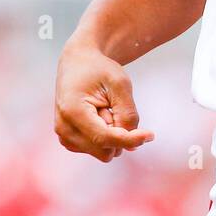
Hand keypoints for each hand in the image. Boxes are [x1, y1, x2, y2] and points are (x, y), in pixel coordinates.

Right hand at [54, 41, 154, 161]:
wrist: (78, 63)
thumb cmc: (98, 69)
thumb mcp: (120, 84)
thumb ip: (127, 114)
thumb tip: (132, 145)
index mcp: (72, 112)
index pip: (104, 138)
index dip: (130, 139)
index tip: (150, 135)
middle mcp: (64, 129)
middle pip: (105, 150)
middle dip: (119, 133)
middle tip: (113, 106)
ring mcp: (65, 136)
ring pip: (104, 152)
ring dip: (112, 133)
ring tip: (104, 108)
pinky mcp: (70, 140)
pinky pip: (99, 149)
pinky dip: (105, 135)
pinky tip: (99, 115)